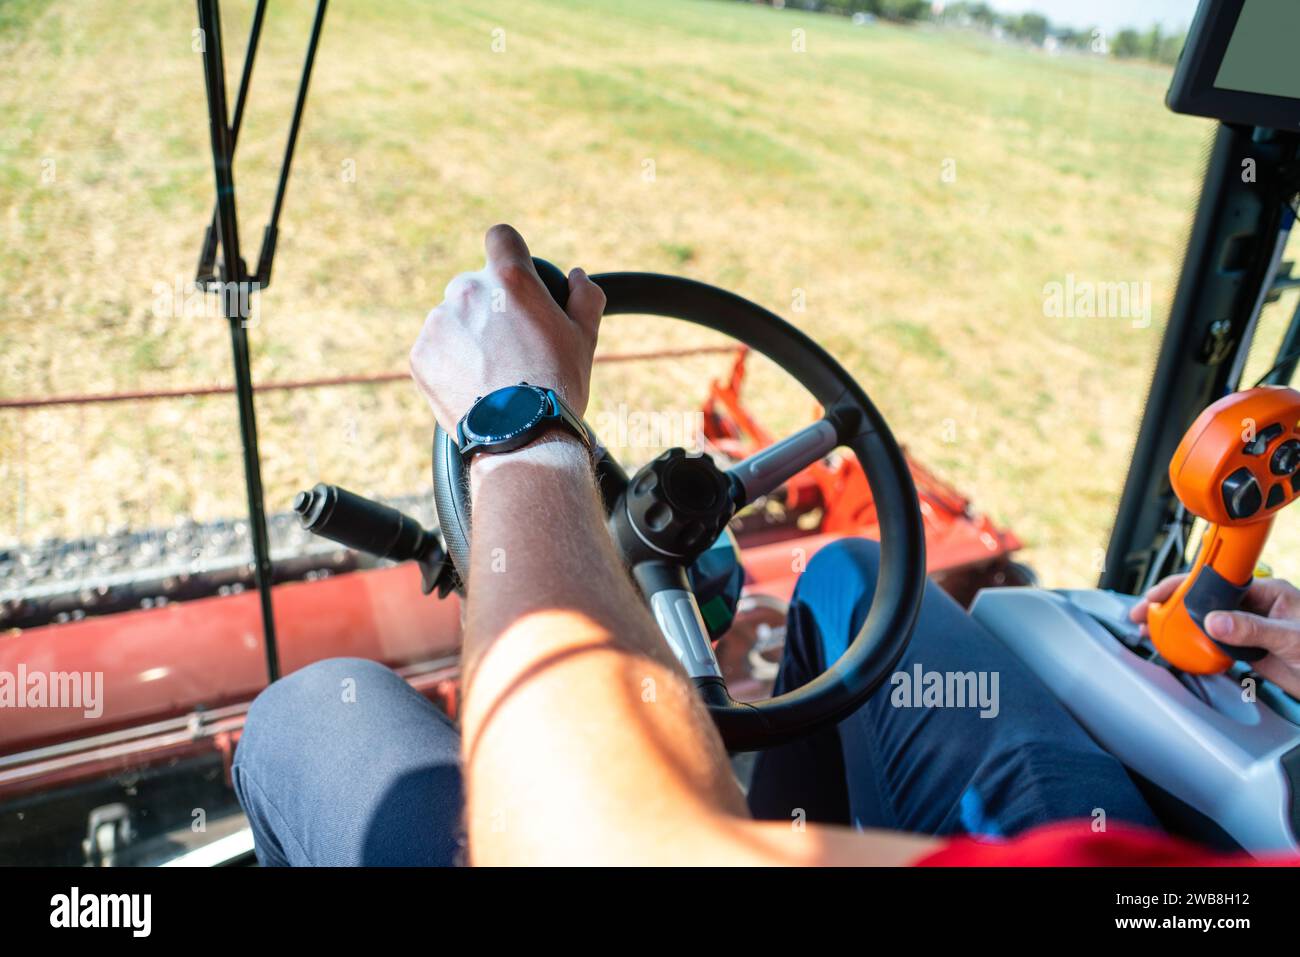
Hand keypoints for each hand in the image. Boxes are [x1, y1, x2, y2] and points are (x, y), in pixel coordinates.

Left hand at [409, 224, 604, 434]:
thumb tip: (577, 276)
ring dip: (467, 336)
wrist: (521, 436)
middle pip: (475, 284)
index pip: (501, 237)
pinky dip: (449, 363)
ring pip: (453, 318)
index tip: (513, 276)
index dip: (509, 253)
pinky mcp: (420, 355)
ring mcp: (439, 323)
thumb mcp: (584, 338)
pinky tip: (472, 386)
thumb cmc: (558, 386)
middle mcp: (467, 291)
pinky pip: (435, 349)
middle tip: (509, 345)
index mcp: (510, 279)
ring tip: (491, 374)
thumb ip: (585, 297)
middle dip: (489, 306)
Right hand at [1130, 574, 1299, 696]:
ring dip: (1177, 626)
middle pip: (1204, 599)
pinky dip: (1193, 646)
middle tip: (1145, 612)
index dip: (1185, 583)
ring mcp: (1249, 627)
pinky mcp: (1249, 649)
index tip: (1162, 593)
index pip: (1217, 580)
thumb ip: (1251, 629)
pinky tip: (1177, 648)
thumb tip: (1214, 622)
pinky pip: (1214, 644)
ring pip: (1204, 621)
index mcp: (1266, 592)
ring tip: (1151, 630)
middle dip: (1171, 603)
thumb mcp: (1291, 638)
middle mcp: (1254, 606)